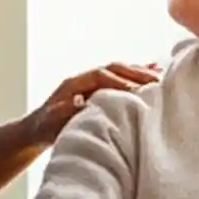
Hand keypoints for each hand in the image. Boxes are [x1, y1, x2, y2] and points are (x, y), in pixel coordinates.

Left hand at [29, 62, 162, 143]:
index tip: (135, 90)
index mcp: (74, 83)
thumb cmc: (44, 128)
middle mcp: (85, 78)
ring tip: (161, 76)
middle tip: (156, 81)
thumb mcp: (50, 121)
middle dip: (135, 73)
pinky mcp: (99, 89)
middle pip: (114, 68)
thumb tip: (79, 101)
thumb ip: (63, 110)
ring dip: (139, 72)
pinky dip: (137, 74)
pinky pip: (121, 77)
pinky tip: (155, 71)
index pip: (100, 75)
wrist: (37, 129)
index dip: (118, 81)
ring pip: (120, 71)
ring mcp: (93, 82)